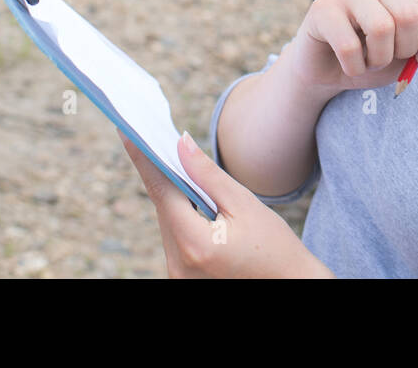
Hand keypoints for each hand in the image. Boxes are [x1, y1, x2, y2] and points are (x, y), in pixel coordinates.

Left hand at [120, 129, 333, 278]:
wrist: (289, 283)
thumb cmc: (274, 245)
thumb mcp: (244, 204)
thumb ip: (208, 174)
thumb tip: (180, 144)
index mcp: (195, 244)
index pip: (162, 192)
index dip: (145, 159)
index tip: (128, 133)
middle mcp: (179, 265)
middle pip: (163, 208)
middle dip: (161, 173)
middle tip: (150, 137)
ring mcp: (179, 275)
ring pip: (167, 223)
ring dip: (171, 195)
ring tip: (168, 161)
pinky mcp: (183, 277)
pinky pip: (175, 238)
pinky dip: (179, 214)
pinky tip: (185, 194)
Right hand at [288, 0, 417, 93]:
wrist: (330, 72)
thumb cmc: (377, 56)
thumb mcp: (417, 50)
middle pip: (411, 14)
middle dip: (406, 50)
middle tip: (392, 57)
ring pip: (381, 28)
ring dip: (379, 60)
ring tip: (370, 59)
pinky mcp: (322, 8)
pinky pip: (350, 46)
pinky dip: (355, 67)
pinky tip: (349, 64)